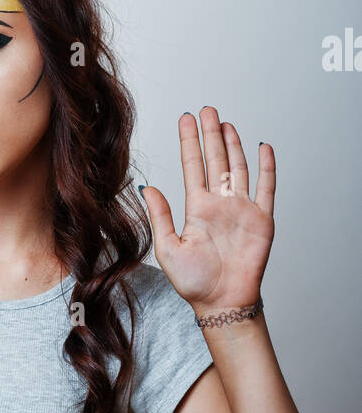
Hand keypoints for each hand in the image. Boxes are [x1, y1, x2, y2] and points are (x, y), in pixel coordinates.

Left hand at [140, 107, 274, 313]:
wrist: (222, 303)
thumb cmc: (194, 283)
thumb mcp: (168, 248)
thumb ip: (160, 216)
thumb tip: (147, 188)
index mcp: (196, 208)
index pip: (192, 166)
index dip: (189, 142)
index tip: (185, 119)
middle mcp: (219, 204)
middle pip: (215, 160)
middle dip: (211, 134)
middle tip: (206, 109)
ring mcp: (242, 209)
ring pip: (238, 168)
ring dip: (233, 145)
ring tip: (226, 123)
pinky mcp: (262, 219)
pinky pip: (266, 188)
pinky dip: (266, 167)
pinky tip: (262, 147)